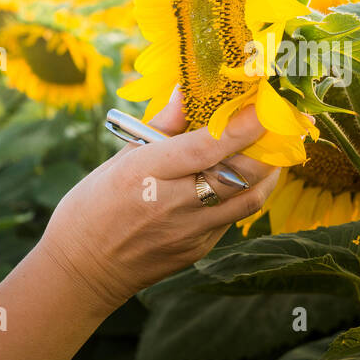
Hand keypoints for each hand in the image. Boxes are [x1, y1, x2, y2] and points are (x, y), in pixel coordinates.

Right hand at [36, 86, 292, 311]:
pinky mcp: (197, 250)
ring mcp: (188, 231)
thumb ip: (159, 127)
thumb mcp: (117, 161)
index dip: (242, 126)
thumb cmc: (92, 207)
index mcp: (145, 172)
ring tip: (268, 152)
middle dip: (266, 147)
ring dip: (266, 173)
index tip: (266, 106)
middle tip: (277, 125)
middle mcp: (171, 202)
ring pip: (249, 198)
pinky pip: (233, 218)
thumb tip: (185, 90)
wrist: (82, 269)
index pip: (206, 147)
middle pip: (239, 173)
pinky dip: (244, 195)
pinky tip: (240, 181)